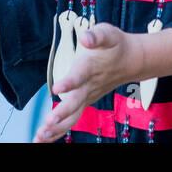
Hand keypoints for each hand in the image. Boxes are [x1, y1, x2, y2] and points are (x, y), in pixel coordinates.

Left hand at [34, 22, 137, 141]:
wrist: (131, 61)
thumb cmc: (116, 46)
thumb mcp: (108, 33)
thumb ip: (96, 35)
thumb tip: (85, 37)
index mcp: (91, 68)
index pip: (80, 76)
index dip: (69, 82)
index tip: (57, 88)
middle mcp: (89, 86)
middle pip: (76, 103)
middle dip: (62, 114)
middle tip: (48, 122)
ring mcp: (88, 97)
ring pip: (73, 116)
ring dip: (57, 128)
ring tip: (40, 136)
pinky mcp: (85, 102)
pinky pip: (71, 119)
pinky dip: (58, 130)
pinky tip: (43, 138)